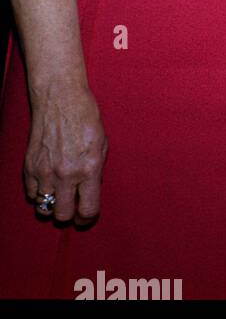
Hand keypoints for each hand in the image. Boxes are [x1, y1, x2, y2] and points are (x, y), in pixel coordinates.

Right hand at [24, 82, 106, 224]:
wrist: (60, 99)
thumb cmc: (86, 118)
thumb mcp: (102, 144)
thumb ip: (96, 171)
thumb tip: (89, 193)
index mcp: (89, 168)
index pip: (88, 209)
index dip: (87, 219)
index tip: (86, 218)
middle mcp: (66, 174)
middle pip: (63, 215)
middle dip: (69, 216)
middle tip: (72, 209)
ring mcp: (45, 172)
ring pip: (44, 209)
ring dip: (52, 206)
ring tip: (59, 197)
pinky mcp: (29, 167)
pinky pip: (32, 195)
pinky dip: (39, 194)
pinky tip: (47, 184)